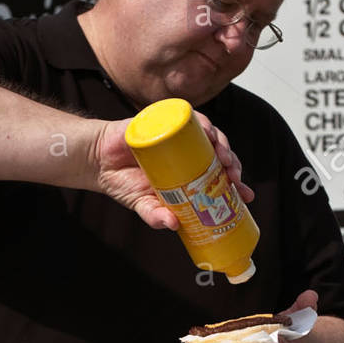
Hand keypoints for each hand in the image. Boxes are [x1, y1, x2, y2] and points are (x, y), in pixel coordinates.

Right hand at [89, 110, 253, 228]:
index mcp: (188, 173)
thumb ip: (155, 216)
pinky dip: (202, 123)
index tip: (245, 195)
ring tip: (222, 156)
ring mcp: (178, 136)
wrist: (98, 161)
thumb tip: (172, 225)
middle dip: (232, 164)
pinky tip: (207, 131)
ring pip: (210, 135)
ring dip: (221, 143)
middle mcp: (187, 153)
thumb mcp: (142, 205)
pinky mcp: (165, 120)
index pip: (219, 176)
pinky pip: (188, 117)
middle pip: (219, 154)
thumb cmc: (123, 182)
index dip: (235, 184)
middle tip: (235, 176)